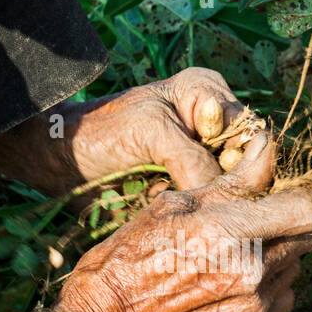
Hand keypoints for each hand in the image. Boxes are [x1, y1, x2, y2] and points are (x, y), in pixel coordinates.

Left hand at [0, 68, 254, 194]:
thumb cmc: (101, 133)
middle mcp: (212, 128)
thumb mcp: (152, 133)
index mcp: (210, 97)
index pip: (253, 136)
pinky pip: (203, 208)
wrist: (58, 160)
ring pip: (225, 193)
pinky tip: (166, 210)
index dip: (241, 164)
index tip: (213, 182)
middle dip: (222, 189)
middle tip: (190, 199)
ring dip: (203, 205)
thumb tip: (230, 197)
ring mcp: (199, 160)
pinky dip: (188, 215)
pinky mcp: (185, 188)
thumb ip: (195, 159)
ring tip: (170, 203)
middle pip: (245, 168)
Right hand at [1, 131, 311, 311]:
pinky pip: (284, 299)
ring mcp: (253, 307)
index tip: (279, 196)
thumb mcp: (178, 201)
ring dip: (277, 256)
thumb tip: (269, 143)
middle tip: (252, 223)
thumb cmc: (136, 250)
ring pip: (295, 268)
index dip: (298, 198)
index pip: (308, 211)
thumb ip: (235, 179)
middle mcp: (250, 273)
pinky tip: (234, 280)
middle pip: (306, 239)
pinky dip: (269, 287)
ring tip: (235, 253)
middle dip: (285, 225)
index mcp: (230, 233)